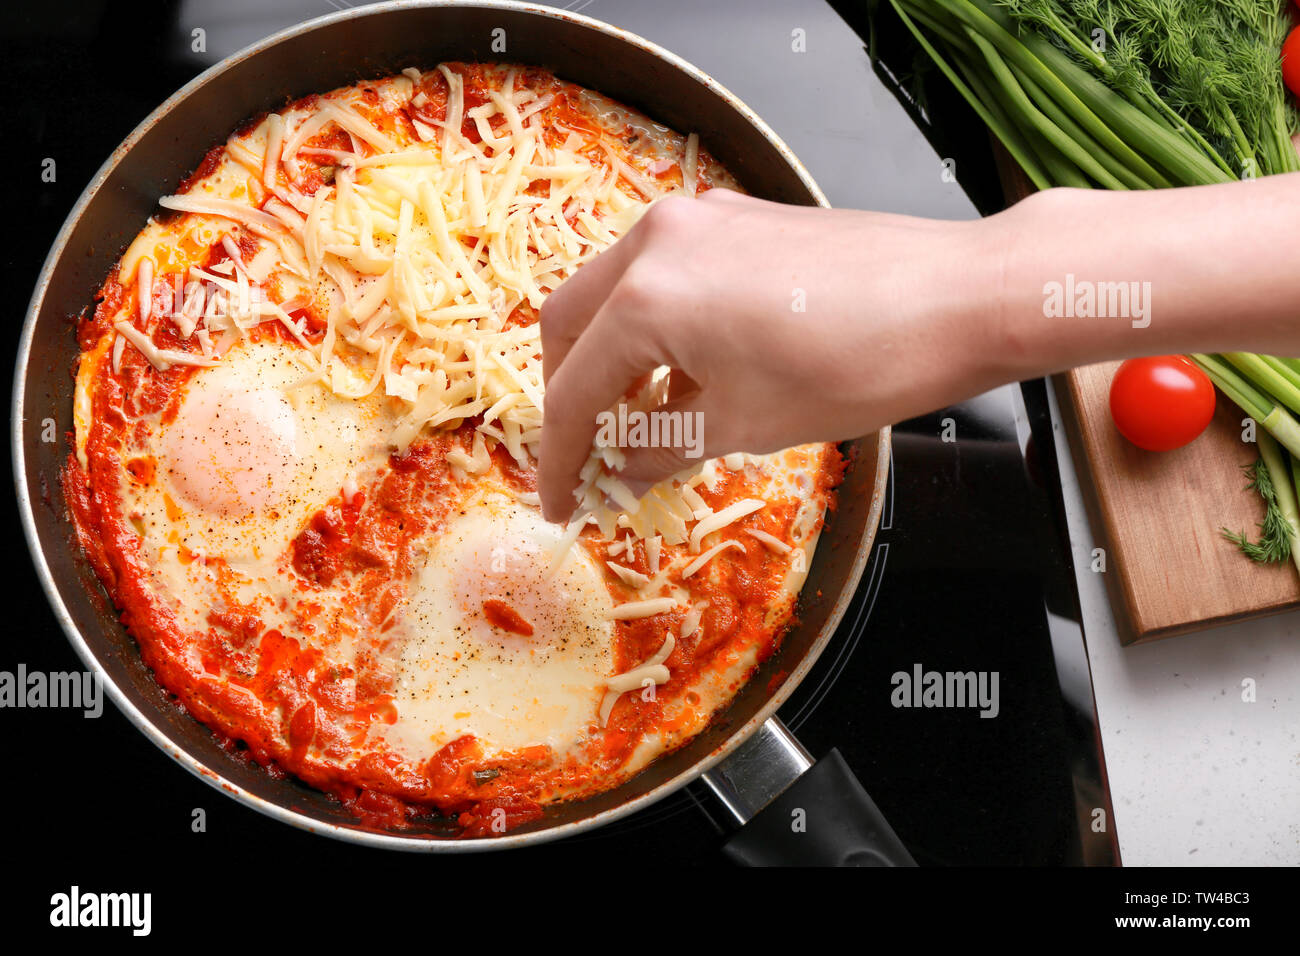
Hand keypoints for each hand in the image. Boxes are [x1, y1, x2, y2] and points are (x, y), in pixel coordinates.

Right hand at [537, 189, 1004, 521]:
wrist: (959, 297)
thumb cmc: (858, 364)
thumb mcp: (746, 422)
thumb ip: (661, 445)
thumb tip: (619, 467)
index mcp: (648, 294)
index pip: (574, 390)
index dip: (561, 458)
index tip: (560, 504)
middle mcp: (658, 240)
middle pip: (572, 326)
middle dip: (571, 398)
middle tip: (587, 460)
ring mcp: (698, 218)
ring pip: (616, 297)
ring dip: (614, 364)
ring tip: (641, 431)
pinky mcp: (736, 217)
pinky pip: (665, 277)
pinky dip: (657, 332)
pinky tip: (686, 382)